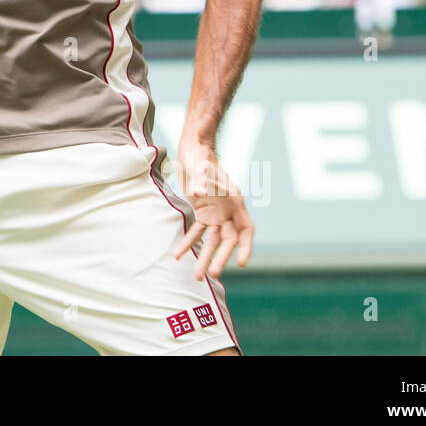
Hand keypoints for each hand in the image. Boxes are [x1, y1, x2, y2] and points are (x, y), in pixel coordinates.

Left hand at [171, 143, 253, 279]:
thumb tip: (197, 194)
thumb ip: (199, 181)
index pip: (246, 230)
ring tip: (198, 275)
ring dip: (205, 256)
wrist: (193, 151)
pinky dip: (188, 243)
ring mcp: (216, 212)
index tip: (242, 262)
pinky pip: (197, 232)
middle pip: (227, 239)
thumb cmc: (201, 158)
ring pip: (212, 240)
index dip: (245, 247)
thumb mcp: (200, 168)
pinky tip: (179, 255)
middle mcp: (228, 210)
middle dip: (221, 258)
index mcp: (235, 201)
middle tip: (213, 275)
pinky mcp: (202, 212)